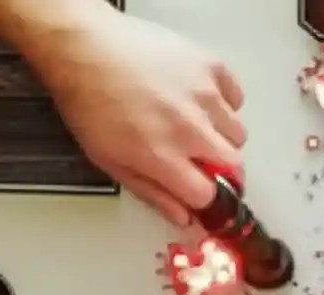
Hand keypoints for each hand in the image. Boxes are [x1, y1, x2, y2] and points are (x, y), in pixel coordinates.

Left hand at [23, 0, 244, 226]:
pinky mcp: (211, 67)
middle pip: (233, 167)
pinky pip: (236, 98)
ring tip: (193, 125)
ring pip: (238, 133)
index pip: (209, 195)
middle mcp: (190, 129)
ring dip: (221, 138)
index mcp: (163, 157)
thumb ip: (154, 194)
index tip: (201, 192)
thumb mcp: (110, 161)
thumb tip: (183, 218)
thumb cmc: (90, 101)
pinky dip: (224, 104)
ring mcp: (205, 95)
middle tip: (199, 160)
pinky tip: (198, 100)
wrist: (86, 47)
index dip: (205, 198)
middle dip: (218, 170)